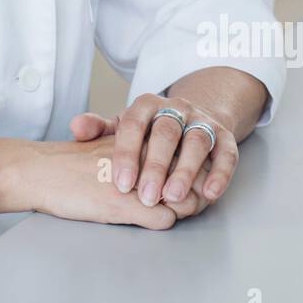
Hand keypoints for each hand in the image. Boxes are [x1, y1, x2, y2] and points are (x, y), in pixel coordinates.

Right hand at [28, 133, 206, 229]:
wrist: (40, 171)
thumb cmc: (73, 163)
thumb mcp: (113, 147)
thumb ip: (140, 154)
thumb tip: (168, 173)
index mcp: (143, 136)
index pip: (190, 155)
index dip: (195, 173)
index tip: (190, 185)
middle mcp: (147, 153)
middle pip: (195, 177)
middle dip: (196, 193)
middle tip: (189, 204)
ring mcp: (139, 179)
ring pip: (185, 200)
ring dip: (182, 210)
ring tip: (168, 212)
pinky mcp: (127, 204)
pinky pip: (165, 220)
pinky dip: (160, 222)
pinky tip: (146, 219)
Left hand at [70, 94, 237, 212]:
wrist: (190, 118)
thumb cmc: (149, 131)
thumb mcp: (122, 127)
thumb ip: (99, 128)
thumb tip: (76, 128)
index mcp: (147, 105)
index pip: (133, 124)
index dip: (127, 154)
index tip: (121, 183)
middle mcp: (176, 108)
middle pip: (166, 132)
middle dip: (156, 165)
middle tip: (146, 196)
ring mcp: (202, 121)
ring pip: (196, 141)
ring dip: (185, 170)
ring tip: (173, 197)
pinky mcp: (224, 136)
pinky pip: (226, 153)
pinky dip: (219, 173)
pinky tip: (208, 193)